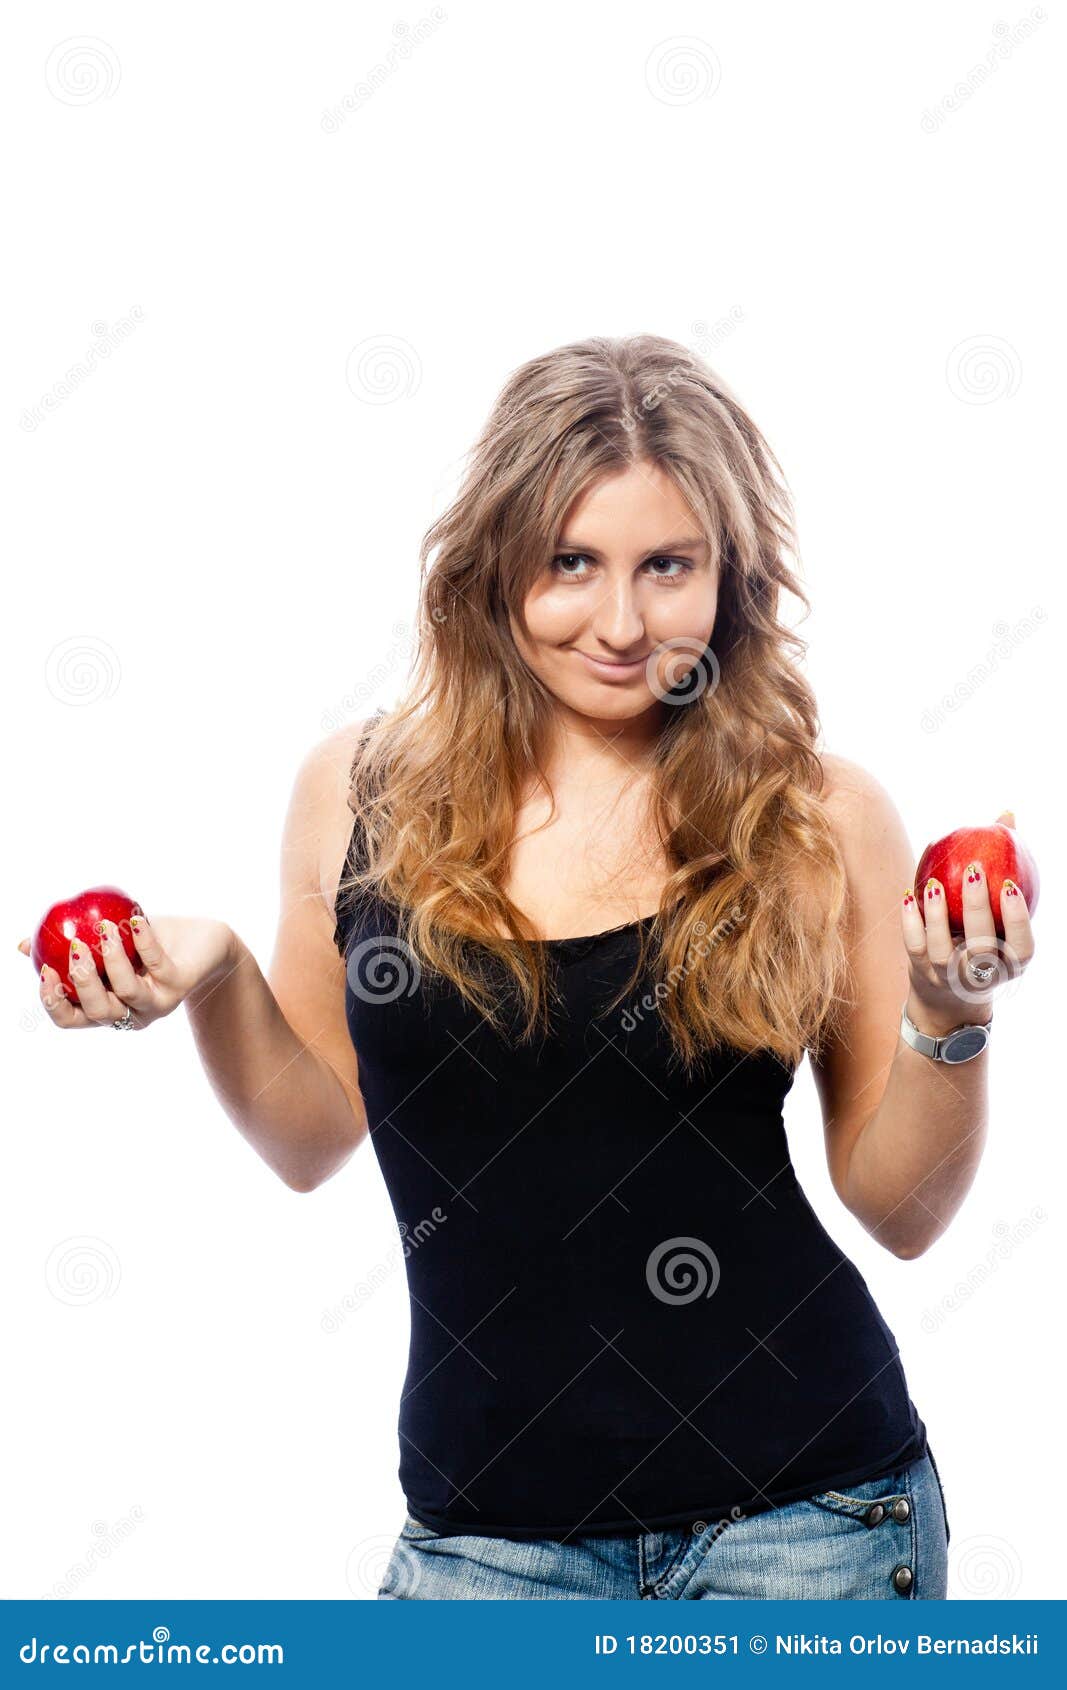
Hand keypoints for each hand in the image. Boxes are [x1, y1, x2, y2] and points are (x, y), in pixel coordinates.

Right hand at [17, 912, 236, 1029]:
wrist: (204, 943)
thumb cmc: (149, 943)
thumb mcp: (107, 942)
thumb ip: (70, 946)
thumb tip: (22, 945)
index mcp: (107, 1008)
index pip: (71, 1019)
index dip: (53, 1003)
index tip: (45, 973)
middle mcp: (130, 1013)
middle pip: (97, 1011)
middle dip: (81, 982)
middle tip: (74, 949)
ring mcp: (157, 1002)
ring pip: (127, 991)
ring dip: (112, 959)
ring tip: (104, 928)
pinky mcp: (179, 983)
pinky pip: (156, 963)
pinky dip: (143, 940)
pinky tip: (134, 920)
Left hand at [902, 809, 1034, 1035]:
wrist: (947, 992)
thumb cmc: (982, 936)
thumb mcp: (999, 916)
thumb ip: (1004, 867)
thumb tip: (1005, 816)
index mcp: (1011, 963)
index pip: (1022, 946)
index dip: (1018, 919)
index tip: (1008, 886)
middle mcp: (982, 975)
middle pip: (981, 946)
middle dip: (978, 908)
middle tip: (974, 870)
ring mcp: (949, 977)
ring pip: (942, 950)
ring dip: (938, 915)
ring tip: (935, 883)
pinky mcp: (922, 973)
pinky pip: (914, 947)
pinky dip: (910, 922)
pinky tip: (909, 895)